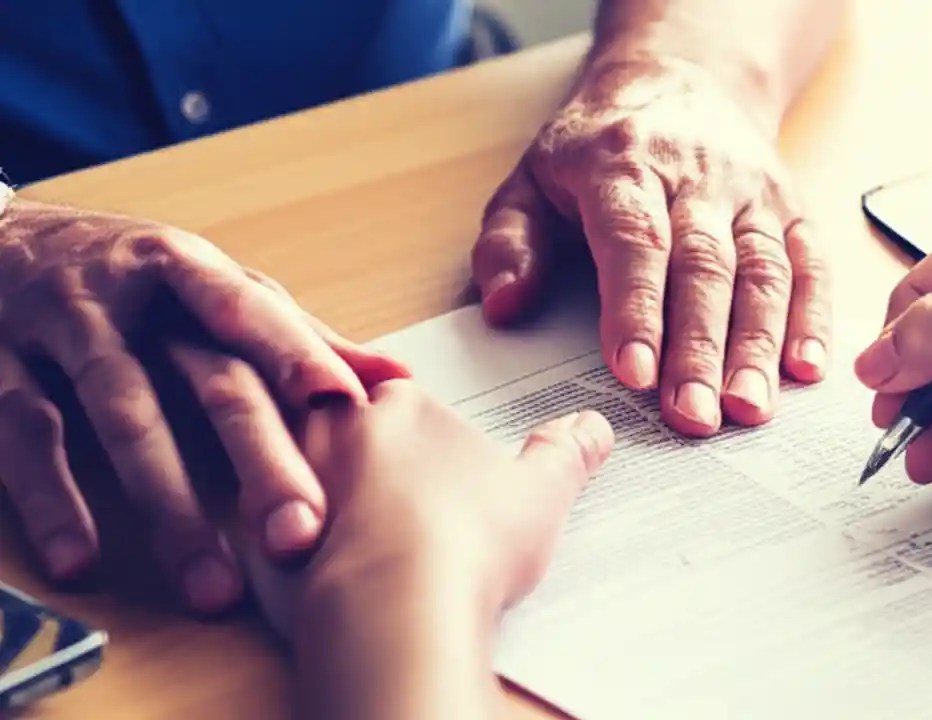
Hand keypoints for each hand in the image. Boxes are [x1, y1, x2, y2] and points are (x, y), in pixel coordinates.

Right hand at [0, 199, 408, 611]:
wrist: (2, 240)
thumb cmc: (136, 279)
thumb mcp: (210, 287)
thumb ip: (297, 336)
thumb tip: (397, 378)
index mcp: (192, 272)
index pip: (251, 311)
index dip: (295, 352)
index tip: (343, 401)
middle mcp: (132, 299)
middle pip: (204, 379)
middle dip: (257, 457)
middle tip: (298, 535)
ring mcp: (62, 334)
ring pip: (123, 419)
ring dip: (170, 506)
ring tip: (212, 584)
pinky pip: (26, 441)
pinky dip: (52, 503)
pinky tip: (82, 559)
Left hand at [240, 382, 612, 719]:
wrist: (396, 607)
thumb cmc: (469, 539)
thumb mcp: (542, 491)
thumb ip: (566, 452)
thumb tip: (594, 426)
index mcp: (400, 402)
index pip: (398, 397)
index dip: (417, 434)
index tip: (434, 468)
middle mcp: (333, 426)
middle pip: (340, 425)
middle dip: (360, 457)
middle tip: (396, 502)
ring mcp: (286, 479)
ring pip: (294, 472)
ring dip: (319, 496)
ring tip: (360, 538)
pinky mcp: (257, 537)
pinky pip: (267, 529)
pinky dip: (289, 544)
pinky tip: (322, 571)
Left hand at [471, 51, 830, 436]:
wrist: (682, 78)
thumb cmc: (599, 148)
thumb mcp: (532, 178)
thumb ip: (509, 242)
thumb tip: (504, 306)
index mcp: (624, 163)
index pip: (634, 239)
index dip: (636, 308)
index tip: (633, 373)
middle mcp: (697, 175)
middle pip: (705, 266)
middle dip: (700, 347)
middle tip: (693, 416)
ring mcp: (752, 192)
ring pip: (763, 270)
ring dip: (759, 344)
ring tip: (749, 409)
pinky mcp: (791, 208)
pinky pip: (809, 262)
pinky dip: (813, 316)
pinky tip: (807, 368)